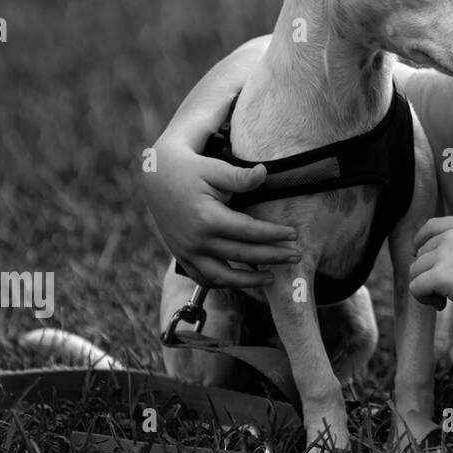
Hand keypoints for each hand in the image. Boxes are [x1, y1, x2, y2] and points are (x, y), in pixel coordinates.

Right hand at [142, 138, 300, 287]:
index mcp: (206, 219)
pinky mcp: (181, 255)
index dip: (274, 234)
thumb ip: (240, 177)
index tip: (295, 235)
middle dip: (272, 257)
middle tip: (296, 256)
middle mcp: (196, 240)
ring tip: (272, 277)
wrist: (156, 174)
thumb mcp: (214, 168)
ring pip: (221, 277)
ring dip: (249, 281)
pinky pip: (203, 279)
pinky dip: (224, 284)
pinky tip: (243, 282)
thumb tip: (264, 173)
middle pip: (242, 255)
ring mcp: (186, 251)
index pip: (249, 232)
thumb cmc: (191, 168)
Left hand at [408, 216, 452, 319]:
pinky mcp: (439, 275)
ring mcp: (445, 253)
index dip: (420, 240)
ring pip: (416, 271)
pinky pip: (416, 287)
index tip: (419, 254)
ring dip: (426, 287)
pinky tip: (441, 305)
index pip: (431, 225)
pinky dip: (424, 299)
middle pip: (421, 254)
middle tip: (446, 291)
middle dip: (428, 273)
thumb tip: (440, 268)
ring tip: (443, 300)